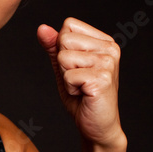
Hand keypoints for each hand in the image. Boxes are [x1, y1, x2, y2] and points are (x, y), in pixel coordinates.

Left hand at [37, 18, 124, 146]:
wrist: (97, 126)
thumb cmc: (82, 97)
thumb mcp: (63, 67)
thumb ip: (54, 46)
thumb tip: (42, 28)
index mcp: (104, 41)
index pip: (69, 25)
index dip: (63, 48)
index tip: (77, 67)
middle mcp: (110, 48)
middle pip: (65, 39)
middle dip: (63, 63)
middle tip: (79, 80)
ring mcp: (108, 62)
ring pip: (64, 57)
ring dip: (67, 77)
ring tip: (82, 87)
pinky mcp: (102, 78)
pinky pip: (68, 75)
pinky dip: (70, 88)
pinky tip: (84, 95)